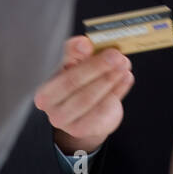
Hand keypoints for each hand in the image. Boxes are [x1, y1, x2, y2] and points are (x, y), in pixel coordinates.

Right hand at [36, 35, 134, 156]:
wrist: (85, 116)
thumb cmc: (77, 86)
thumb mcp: (73, 67)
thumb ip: (76, 52)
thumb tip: (84, 43)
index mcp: (46, 94)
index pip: (63, 74)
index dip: (76, 58)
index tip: (88, 45)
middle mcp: (53, 111)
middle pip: (76, 85)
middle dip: (98, 68)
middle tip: (116, 55)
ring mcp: (69, 123)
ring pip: (91, 98)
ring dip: (110, 79)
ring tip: (124, 64)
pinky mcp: (87, 130)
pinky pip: (103, 111)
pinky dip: (117, 91)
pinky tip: (126, 78)